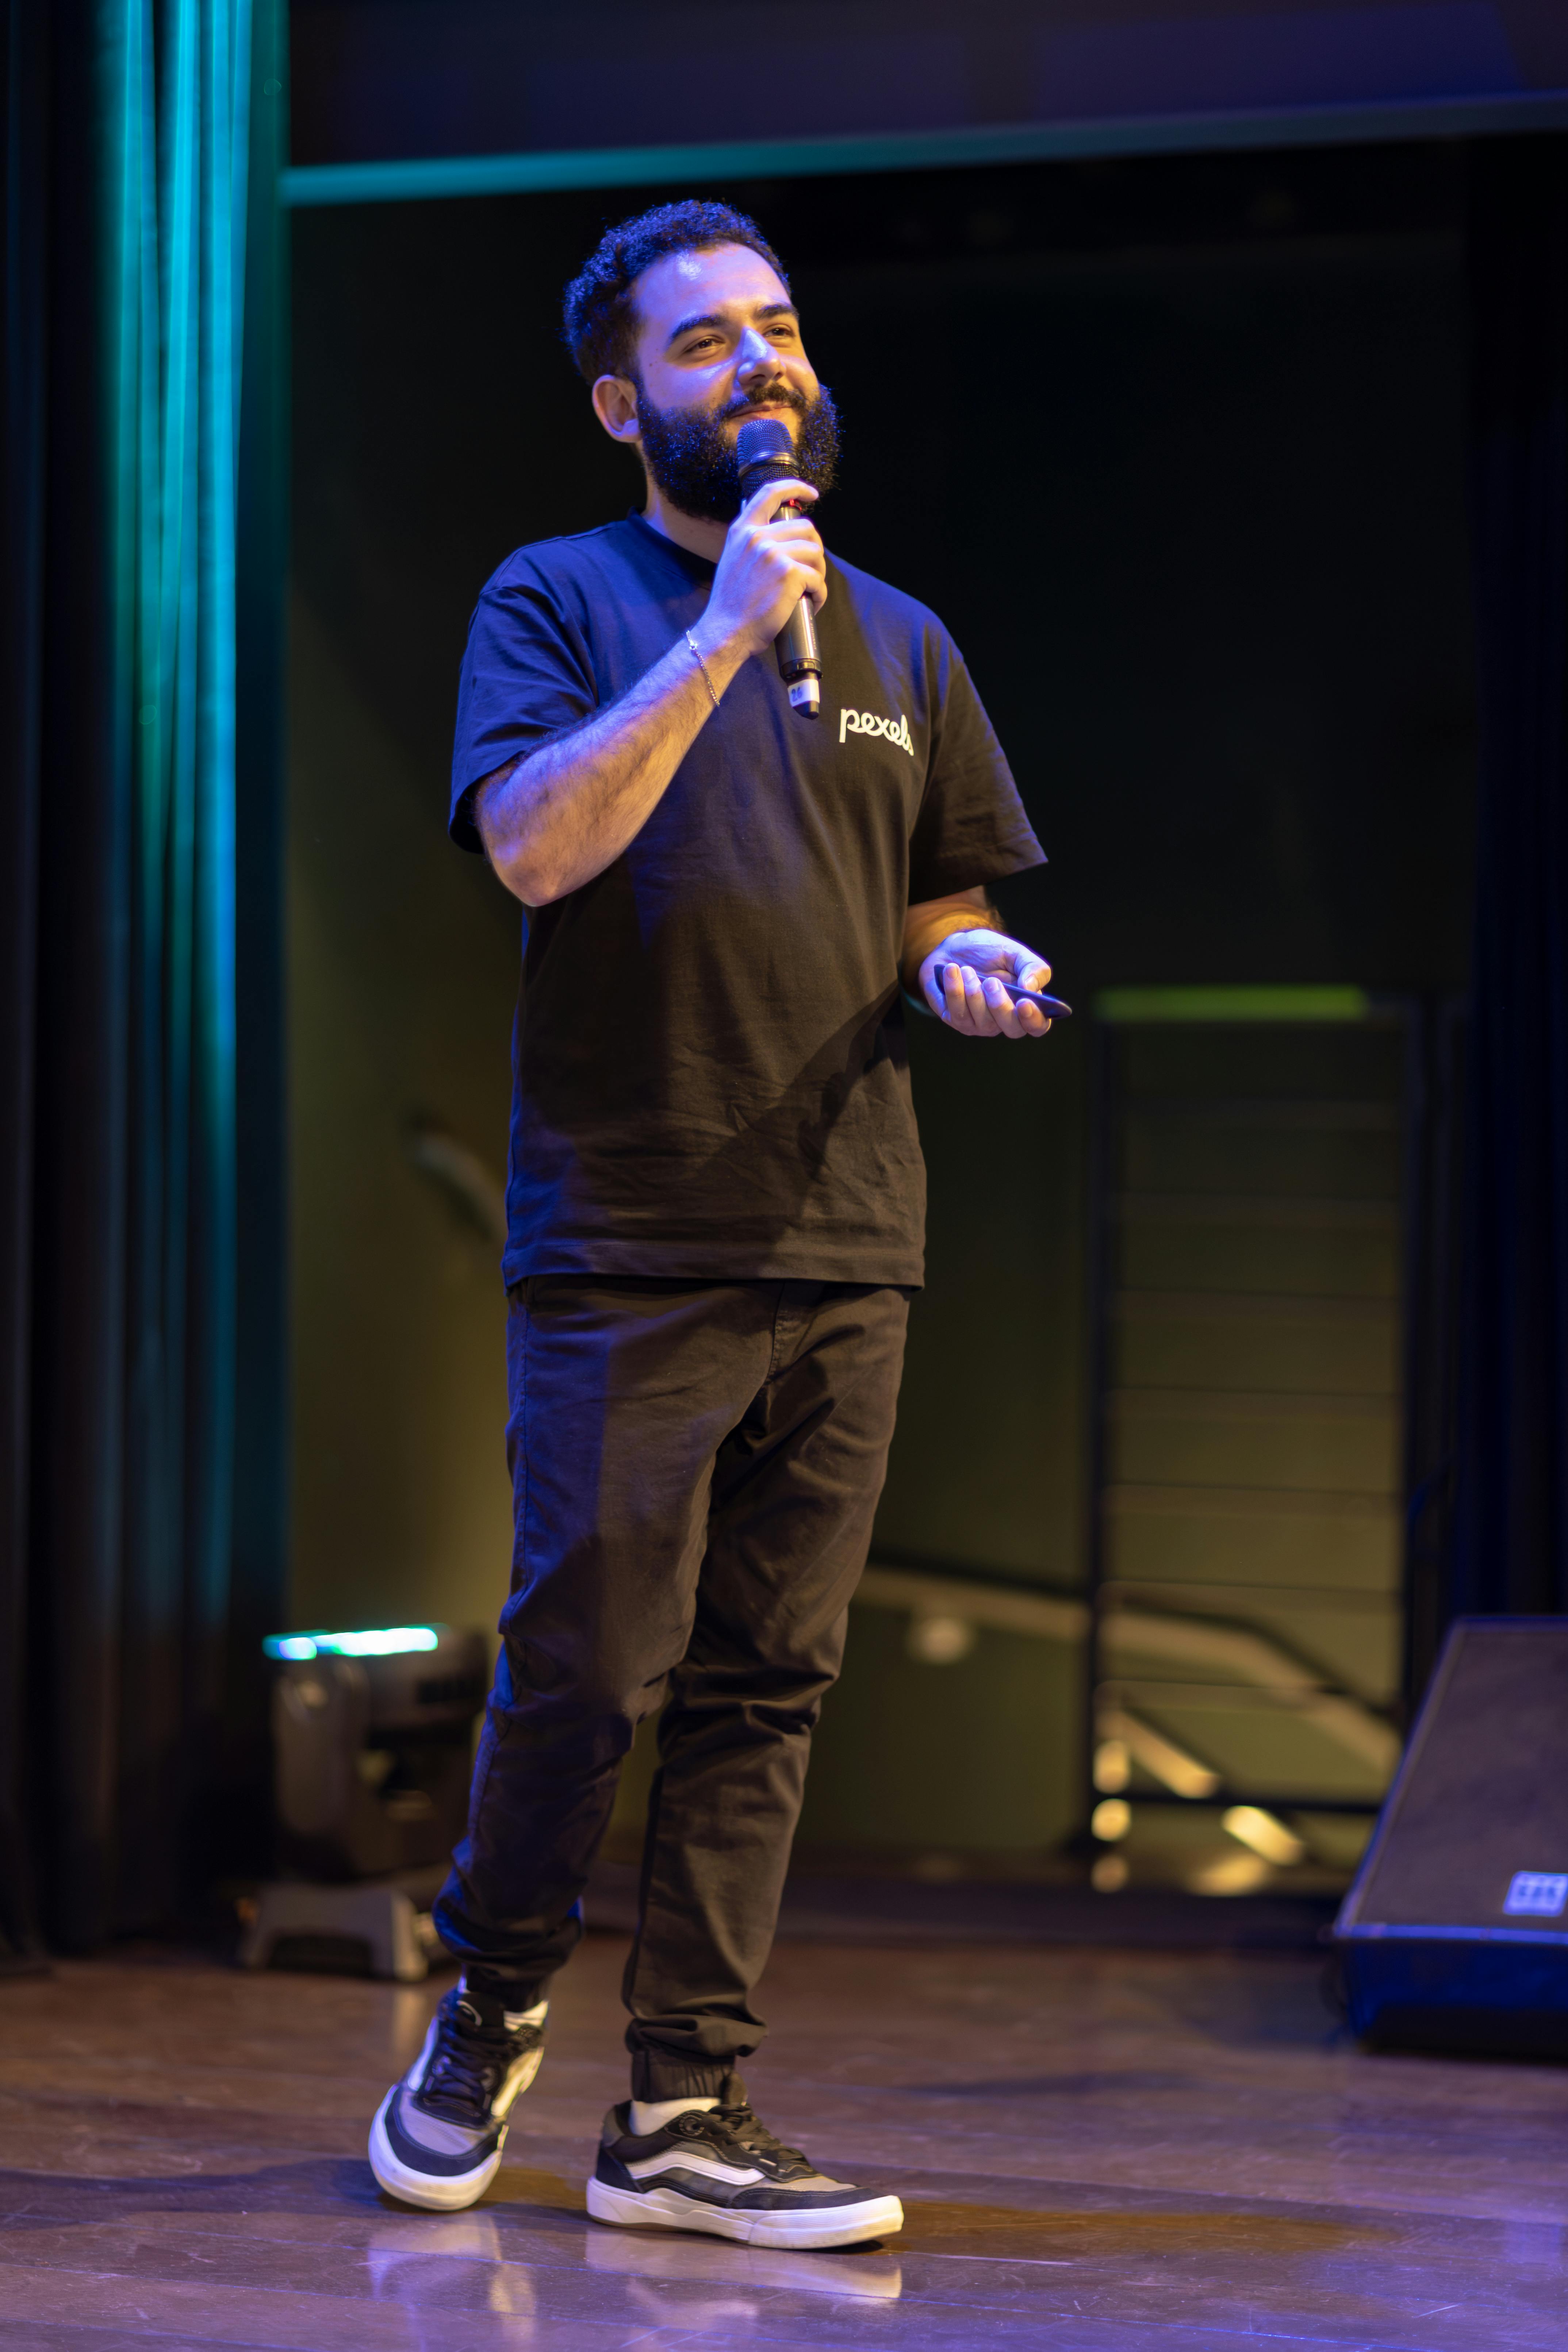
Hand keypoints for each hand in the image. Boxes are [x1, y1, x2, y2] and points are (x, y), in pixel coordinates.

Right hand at [701, 479, 827, 659]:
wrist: (726, 632)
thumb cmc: (732, 605)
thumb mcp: (733, 560)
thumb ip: (751, 544)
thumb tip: (778, 537)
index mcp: (743, 531)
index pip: (771, 492)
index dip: (796, 488)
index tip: (811, 494)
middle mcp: (758, 537)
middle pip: (806, 528)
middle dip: (815, 550)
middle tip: (811, 571)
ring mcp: (774, 554)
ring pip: (816, 553)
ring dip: (819, 573)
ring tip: (810, 590)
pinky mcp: (789, 574)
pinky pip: (818, 580)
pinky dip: (819, 595)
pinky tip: (810, 604)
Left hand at [920, 928, 1053, 1038]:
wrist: (956, 947)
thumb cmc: (990, 953)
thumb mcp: (1015, 953)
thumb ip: (1033, 967)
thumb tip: (1030, 988)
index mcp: (1026, 1005)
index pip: (1038, 1026)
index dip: (1034, 1019)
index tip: (1024, 1002)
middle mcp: (1005, 1021)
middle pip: (1012, 1029)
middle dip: (1001, 1005)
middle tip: (990, 981)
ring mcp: (981, 1025)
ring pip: (982, 1021)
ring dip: (974, 993)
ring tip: (967, 969)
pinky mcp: (957, 1021)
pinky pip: (957, 1013)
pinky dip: (955, 989)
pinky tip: (952, 970)